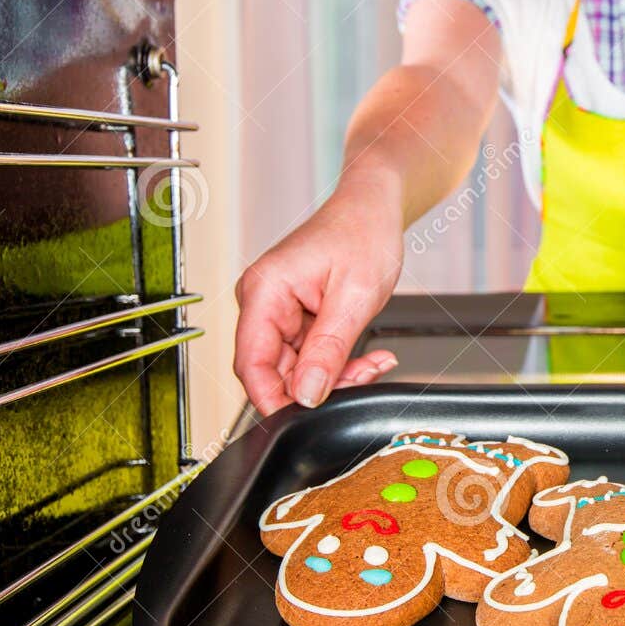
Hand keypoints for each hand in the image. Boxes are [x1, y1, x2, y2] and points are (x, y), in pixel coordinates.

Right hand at [233, 190, 401, 416]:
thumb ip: (329, 350)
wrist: (373, 208)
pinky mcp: (294, 317)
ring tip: (371, 362)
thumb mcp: (354, 298)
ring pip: (296, 369)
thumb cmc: (363, 232)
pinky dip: (338, 363)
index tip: (307, 417)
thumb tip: (307, 395)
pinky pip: (310, 357)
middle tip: (363, 375)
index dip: (275, 399)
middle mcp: (263, 301)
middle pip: (275, 371)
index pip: (251, 364)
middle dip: (320, 386)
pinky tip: (365, 356)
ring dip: (335, 375)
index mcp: (265, 291)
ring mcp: (277, 311)